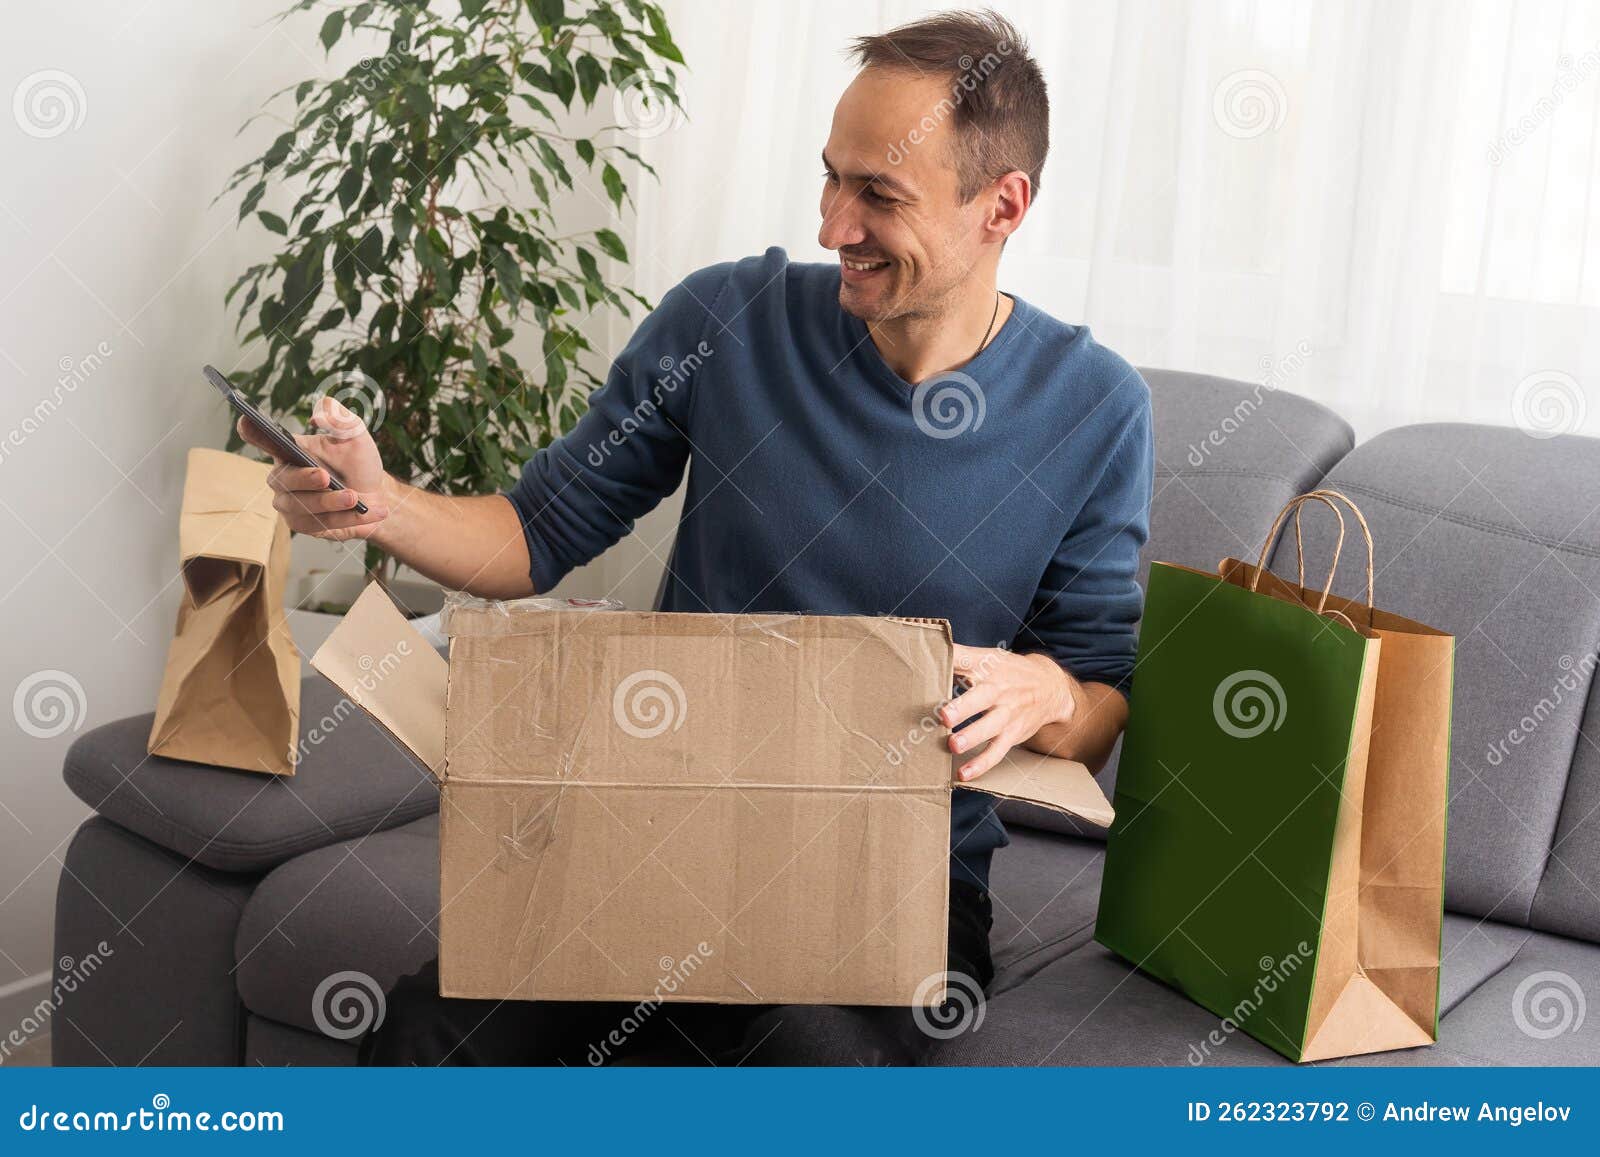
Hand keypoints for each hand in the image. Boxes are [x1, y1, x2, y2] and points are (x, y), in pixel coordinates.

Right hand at [237, 395, 390, 541]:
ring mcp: (291, 505)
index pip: (263, 439)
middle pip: (283, 481)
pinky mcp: (305, 526)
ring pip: (303, 507)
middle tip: (325, 476)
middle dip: (304, 479)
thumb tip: (321, 412)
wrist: (376, 495)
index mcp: (289, 451)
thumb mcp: (356, 437)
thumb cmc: (359, 463)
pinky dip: (348, 518)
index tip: (246, 420)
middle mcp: (283, 478)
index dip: (251, 431)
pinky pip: (322, 525)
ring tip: (355, 498)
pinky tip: (371, 512)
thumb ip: (341, 419)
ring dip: (331, 503)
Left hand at [940, 645, 1077, 780]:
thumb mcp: (988, 657)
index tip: (933, 665)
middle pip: (982, 697)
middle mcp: (998, 689)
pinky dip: (981, 764)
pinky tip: (963, 773)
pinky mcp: (1012, 734)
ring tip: (952, 745)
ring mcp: (1007, 713)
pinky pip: (997, 751)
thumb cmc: (1007, 671)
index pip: (968, 659)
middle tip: (943, 716)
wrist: (1051, 687)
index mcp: (988, 666)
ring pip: (991, 726)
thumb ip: (958, 657)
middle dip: (963, 707)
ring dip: (972, 737)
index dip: (952, 661)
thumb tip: (924, 652)